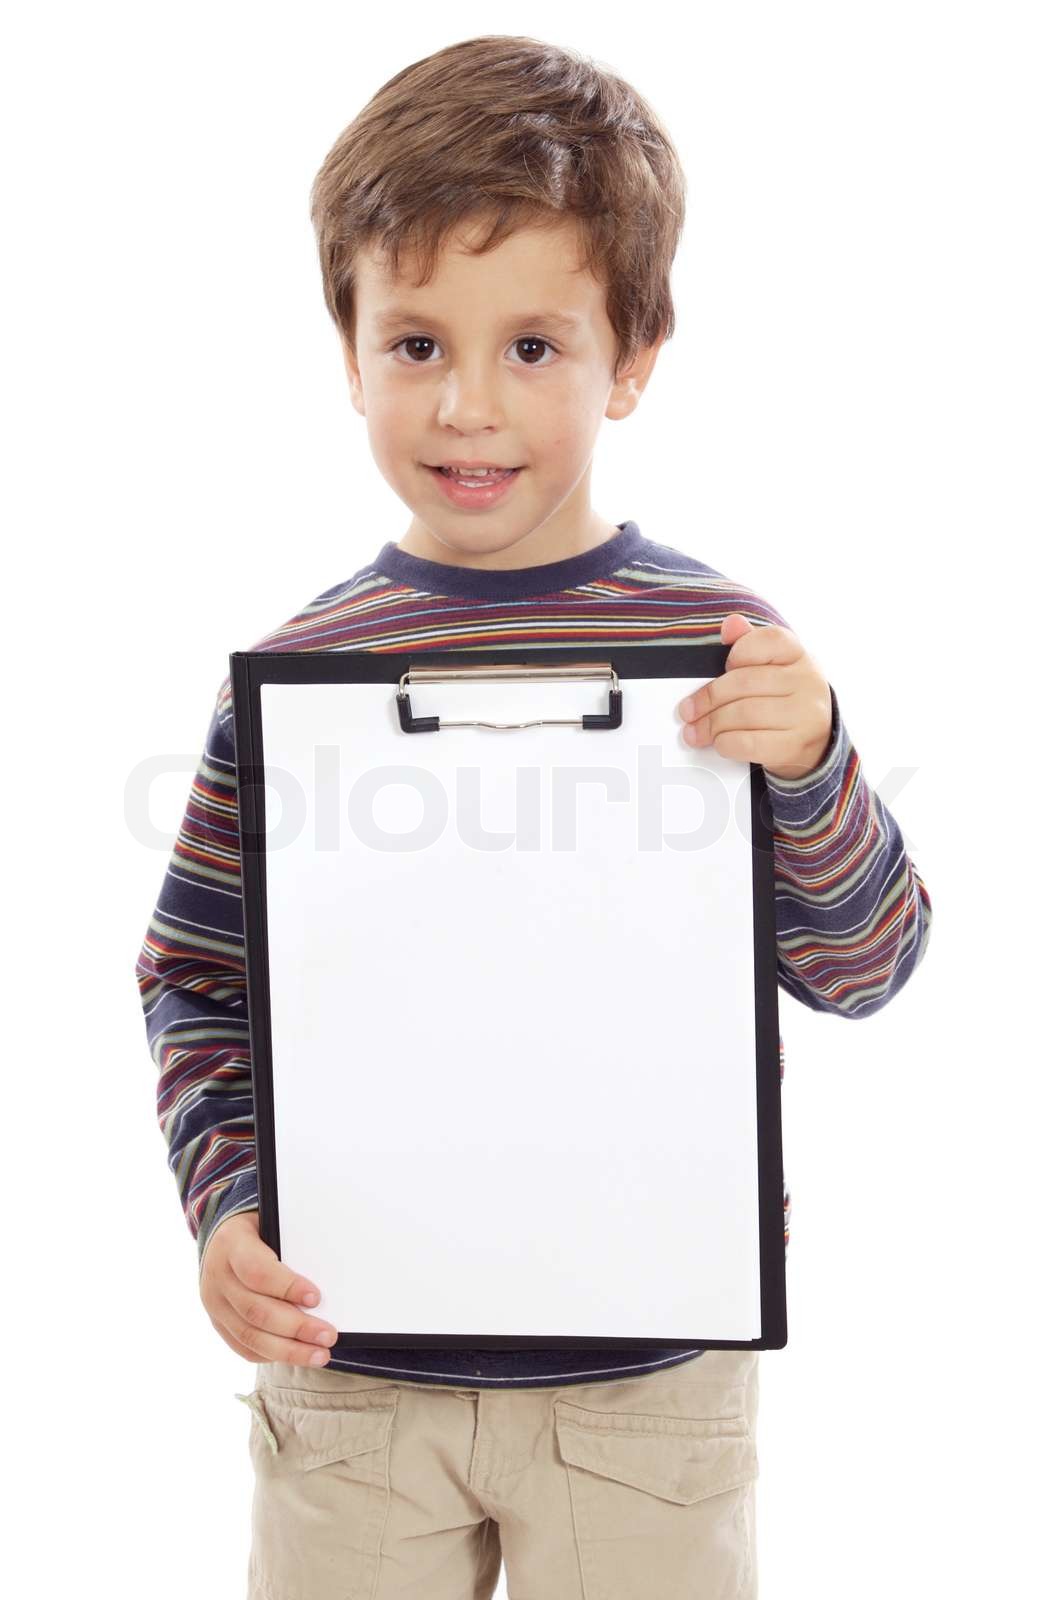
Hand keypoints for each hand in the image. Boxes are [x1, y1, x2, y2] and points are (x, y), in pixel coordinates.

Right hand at [199, 1209, 337, 1364]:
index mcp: (231, 1244)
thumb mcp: (272, 1224)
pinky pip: (245, 1348)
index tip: (316, 1298)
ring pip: (250, 1336)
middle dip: (297, 1327)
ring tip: (320, 1354)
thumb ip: (293, 1246)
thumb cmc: (259, 1230)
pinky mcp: (219, 1324)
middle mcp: (218, 1278)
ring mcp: (215, 1305)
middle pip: (257, 1311)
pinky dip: (273, 1355)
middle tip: (328, 1335)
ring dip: (289, 1350)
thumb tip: (328, 1280)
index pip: (258, 1272)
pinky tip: (297, 1354)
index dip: (287, 1287)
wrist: (222, 1241)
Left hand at [676, 614, 833, 780]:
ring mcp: (806, 715)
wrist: (813, 740)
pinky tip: (718, 742)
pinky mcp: (796, 746)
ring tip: (696, 731)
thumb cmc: (782, 698)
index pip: (767, 640)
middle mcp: (807, 682)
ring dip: (711, 725)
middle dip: (708, 698)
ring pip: (744, 714)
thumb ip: (748, 644)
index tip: (723, 668)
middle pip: (745, 682)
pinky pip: (749, 743)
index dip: (738, 652)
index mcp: (798, 655)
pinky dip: (726, 743)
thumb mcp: (771, 666)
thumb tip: (731, 624)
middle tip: (688, 710)